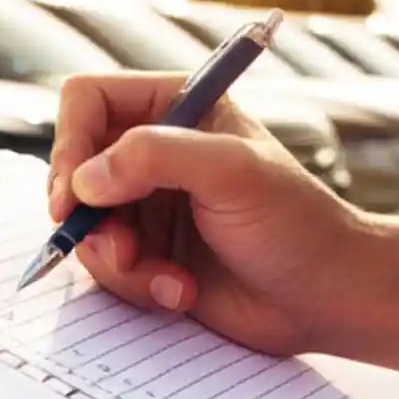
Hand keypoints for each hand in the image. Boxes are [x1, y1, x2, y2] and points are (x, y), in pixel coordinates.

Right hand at [48, 72, 369, 354]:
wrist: (327, 297)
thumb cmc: (296, 223)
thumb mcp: (231, 171)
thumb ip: (155, 156)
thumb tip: (85, 180)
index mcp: (175, 104)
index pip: (87, 101)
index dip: (71, 144)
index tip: (75, 194)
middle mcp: (154, 151)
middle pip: (73, 167)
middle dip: (88, 215)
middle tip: (116, 245)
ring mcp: (148, 204)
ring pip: (85, 225)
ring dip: (117, 259)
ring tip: (165, 276)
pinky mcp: (149, 254)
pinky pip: (106, 267)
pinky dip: (136, 284)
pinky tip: (180, 290)